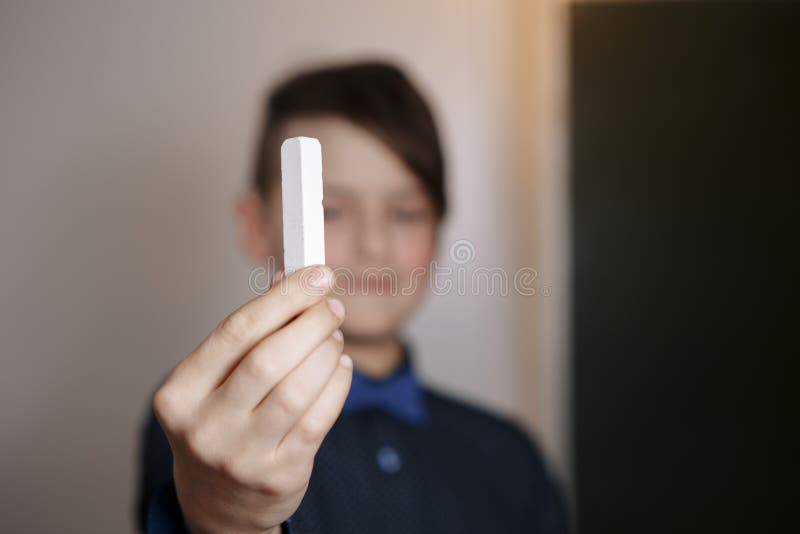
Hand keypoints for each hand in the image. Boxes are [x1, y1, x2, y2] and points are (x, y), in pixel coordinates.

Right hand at [153, 265, 351, 533]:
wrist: (220, 500)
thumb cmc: (220, 424)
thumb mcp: (215, 380)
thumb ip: (250, 333)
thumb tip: (292, 280)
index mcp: (179, 394)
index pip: (236, 331)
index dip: (283, 298)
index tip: (315, 275)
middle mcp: (205, 427)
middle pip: (269, 359)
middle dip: (310, 323)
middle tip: (331, 306)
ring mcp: (241, 455)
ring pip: (298, 389)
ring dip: (327, 352)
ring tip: (334, 337)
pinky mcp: (278, 473)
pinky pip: (319, 417)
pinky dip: (337, 383)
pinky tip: (339, 367)